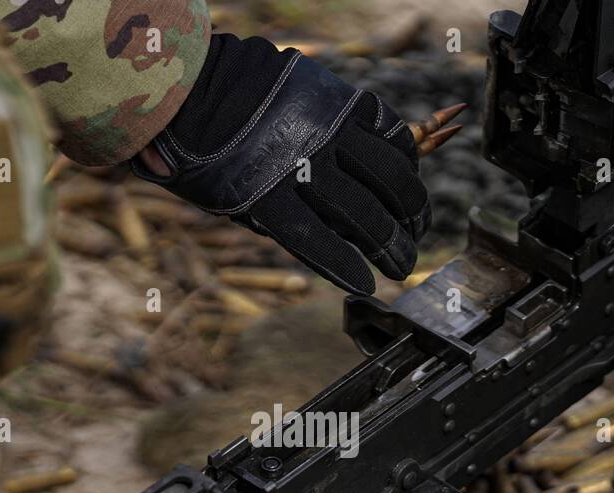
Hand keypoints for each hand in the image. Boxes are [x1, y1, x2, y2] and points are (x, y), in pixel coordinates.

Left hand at [132, 34, 430, 295]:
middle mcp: (301, 161)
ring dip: (411, 202)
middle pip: (363, 213)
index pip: (319, 244)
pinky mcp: (338, 98)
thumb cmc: (206, 156)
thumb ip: (279, 224)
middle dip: (392, 245)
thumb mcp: (232, 203)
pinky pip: (385, 127)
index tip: (372, 285)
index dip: (348, 268)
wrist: (194, 86)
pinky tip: (410, 173)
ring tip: (418, 223)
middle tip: (405, 264)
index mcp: (265, 196)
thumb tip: (333, 242)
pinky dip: (404, 153)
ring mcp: (325, 126)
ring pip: (387, 171)